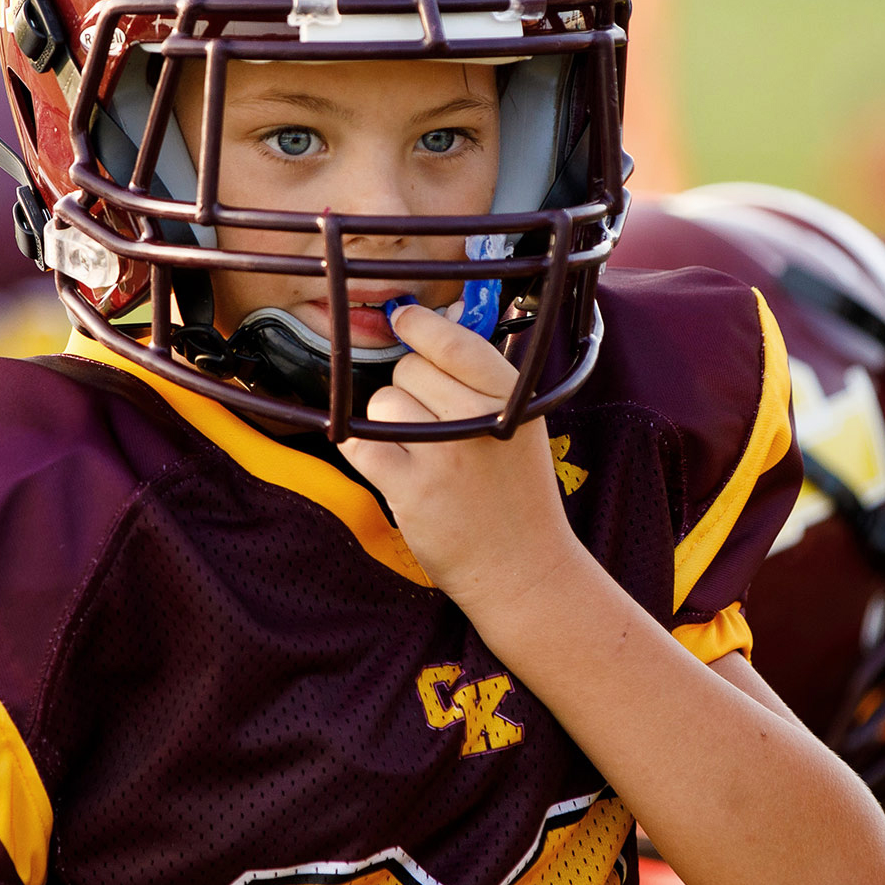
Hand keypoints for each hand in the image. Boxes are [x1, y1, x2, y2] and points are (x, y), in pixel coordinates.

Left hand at [338, 302, 576, 602]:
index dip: (420, 325)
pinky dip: (363, 450)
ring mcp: (445, 456)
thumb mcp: (518, 424)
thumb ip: (481, 376)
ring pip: (381, 404)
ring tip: (417, 454)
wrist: (524, 569)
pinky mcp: (412, 490)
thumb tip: (439, 316)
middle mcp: (480, 420)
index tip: (403, 318)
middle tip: (431, 427)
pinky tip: (387, 465)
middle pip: (408, 370)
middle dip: (408, 390)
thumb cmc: (515, 492)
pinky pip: (361, 444)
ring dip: (385, 424)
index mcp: (511, 397)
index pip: (453, 342)